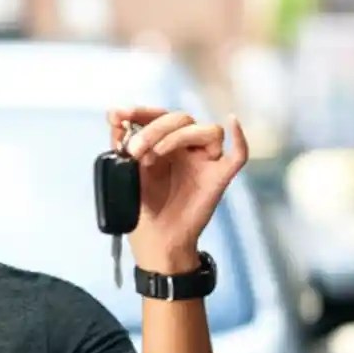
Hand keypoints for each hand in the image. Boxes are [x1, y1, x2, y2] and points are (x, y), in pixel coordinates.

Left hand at [108, 107, 248, 272]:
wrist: (155, 241)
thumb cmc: (144, 207)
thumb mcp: (126, 171)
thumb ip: (121, 144)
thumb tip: (114, 116)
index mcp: (164, 142)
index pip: (159, 115)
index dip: (140, 111)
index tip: (117, 115)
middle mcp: (187, 147)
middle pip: (181, 119)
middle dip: (154, 128)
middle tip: (134, 149)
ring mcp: (205, 161)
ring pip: (207, 130)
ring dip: (177, 136)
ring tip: (153, 156)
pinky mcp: (219, 177)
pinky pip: (239, 155)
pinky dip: (239, 138)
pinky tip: (232, 122)